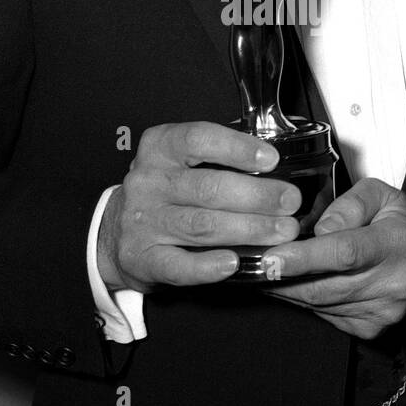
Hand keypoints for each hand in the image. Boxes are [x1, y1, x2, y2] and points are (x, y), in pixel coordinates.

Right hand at [97, 121, 300, 292]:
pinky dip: (208, 266)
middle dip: (257, 196)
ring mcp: (143, 221)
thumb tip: (276, 166)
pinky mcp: (141, 258)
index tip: (272, 159)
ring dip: (248, 229)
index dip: (237, 148)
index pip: (198, 139)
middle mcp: (148, 182)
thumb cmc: (165, 193)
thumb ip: (218, 160)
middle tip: (290, 203)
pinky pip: (178, 265)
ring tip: (282, 231)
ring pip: (201, 225)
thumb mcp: (180, 163)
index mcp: (160, 148)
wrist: (115, 233)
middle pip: (208, 187)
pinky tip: (234, 262)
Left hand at [258, 178, 405, 339]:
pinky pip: (323, 315)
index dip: (304, 257)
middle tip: (249, 264)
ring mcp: (382, 313)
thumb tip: (320, 229)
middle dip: (282, 277)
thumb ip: (349, 204)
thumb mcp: (381, 194)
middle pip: (325, 285)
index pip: (345, 253)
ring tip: (261, 271)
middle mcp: (393, 283)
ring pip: (319, 304)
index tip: (270, 258)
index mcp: (397, 243)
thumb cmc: (401, 224)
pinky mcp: (370, 330)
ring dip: (286, 289)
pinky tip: (289, 284)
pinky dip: (302, 300)